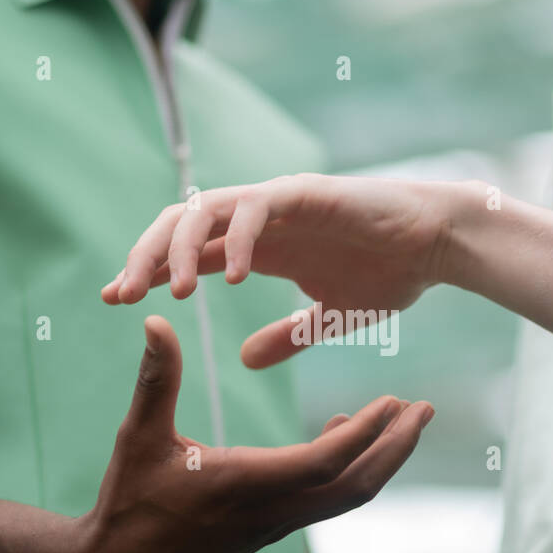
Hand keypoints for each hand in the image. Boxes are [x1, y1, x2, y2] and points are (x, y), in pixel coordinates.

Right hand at [69, 315, 433, 552]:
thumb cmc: (127, 503)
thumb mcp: (138, 436)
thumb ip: (156, 378)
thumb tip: (154, 319)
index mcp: (245, 485)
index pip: (325, 463)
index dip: (365, 433)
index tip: (393, 400)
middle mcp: (271, 511)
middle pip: (356, 485)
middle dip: (396, 447)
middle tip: (426, 409)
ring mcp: (275, 525)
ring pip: (346, 496)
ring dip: (380, 458)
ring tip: (403, 419)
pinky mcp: (270, 529)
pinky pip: (324, 499)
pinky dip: (346, 468)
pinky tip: (338, 431)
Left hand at [102, 174, 462, 367]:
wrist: (437, 245)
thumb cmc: (389, 272)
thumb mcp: (327, 318)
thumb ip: (286, 336)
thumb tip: (243, 358)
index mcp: (256, 246)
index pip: (186, 252)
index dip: (147, 271)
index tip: (116, 300)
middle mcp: (258, 220)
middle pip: (180, 225)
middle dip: (145, 257)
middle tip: (121, 295)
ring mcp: (279, 202)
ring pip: (206, 210)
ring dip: (180, 248)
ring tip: (170, 292)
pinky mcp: (305, 194)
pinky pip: (256, 209)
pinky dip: (238, 240)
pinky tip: (230, 280)